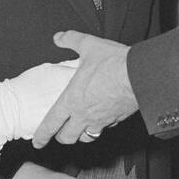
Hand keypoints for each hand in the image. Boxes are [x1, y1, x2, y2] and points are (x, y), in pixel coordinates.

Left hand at [32, 30, 136, 147]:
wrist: (140, 75)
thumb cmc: (114, 64)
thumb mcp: (89, 46)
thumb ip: (71, 40)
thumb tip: (59, 37)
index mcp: (72, 100)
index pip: (51, 124)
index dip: (42, 135)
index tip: (38, 141)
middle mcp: (84, 114)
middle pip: (67, 137)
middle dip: (61, 137)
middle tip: (60, 134)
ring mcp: (101, 120)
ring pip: (87, 138)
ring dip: (82, 135)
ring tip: (81, 128)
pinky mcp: (117, 120)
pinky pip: (106, 128)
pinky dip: (102, 125)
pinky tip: (103, 117)